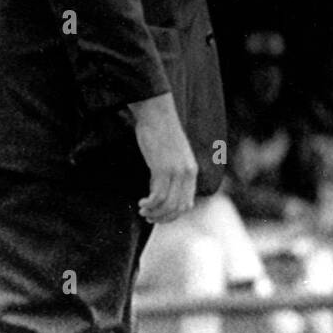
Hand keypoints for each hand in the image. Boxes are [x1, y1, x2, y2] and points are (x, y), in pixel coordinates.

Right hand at [128, 91, 197, 223]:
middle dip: (162, 218)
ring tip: (143, 211)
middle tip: (148, 217)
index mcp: (192, 172)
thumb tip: (161, 194)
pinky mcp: (163, 168)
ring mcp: (176, 172)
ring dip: (154, 213)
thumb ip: (170, 175)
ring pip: (168, 205)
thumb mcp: (171, 158)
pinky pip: (158, 196)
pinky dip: (150, 204)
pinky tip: (141, 202)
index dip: (172, 215)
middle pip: (178, 208)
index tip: (158, 216)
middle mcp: (188, 174)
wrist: (157, 115)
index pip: (187, 204)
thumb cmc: (161, 134)